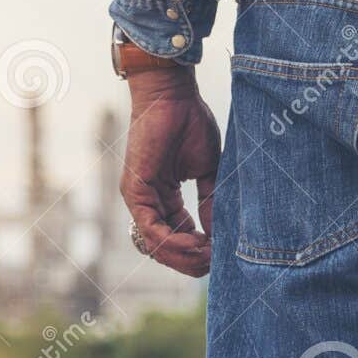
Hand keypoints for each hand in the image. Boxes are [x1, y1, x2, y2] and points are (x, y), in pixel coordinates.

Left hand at [121, 61, 219, 277]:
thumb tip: (218, 235)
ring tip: (209, 256)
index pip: (179, 236)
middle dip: (191, 260)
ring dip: (184, 255)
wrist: (173, 95)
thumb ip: (210, 201)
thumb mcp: (207, 170)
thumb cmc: (190, 122)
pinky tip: (197, 243)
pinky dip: (174, 240)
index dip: (200, 250)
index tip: (222, 253)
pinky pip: (150, 228)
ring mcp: (139, 198)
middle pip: (166, 247)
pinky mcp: (135, 191)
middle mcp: (149, 202)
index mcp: (166, 197)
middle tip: (216, 263)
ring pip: (156, 244)